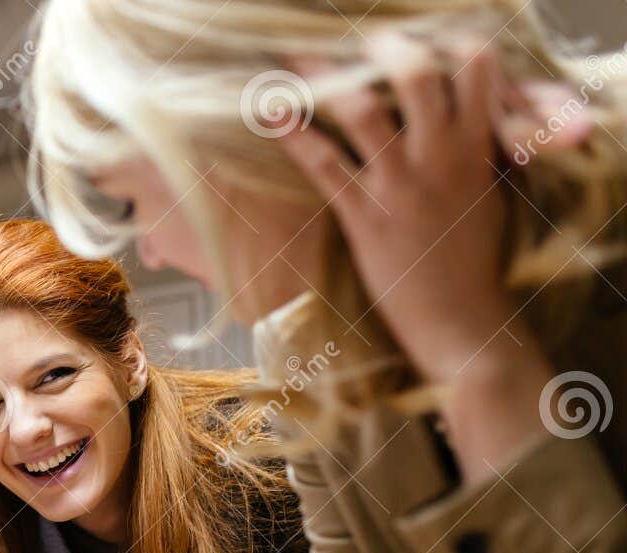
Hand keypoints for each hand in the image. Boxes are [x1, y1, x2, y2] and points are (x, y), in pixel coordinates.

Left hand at [281, 40, 522, 385]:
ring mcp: (400, 186)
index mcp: (477, 144)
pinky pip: (323, 165)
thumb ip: (474, 145)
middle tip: (348, 34)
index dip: (444, 38)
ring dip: (322, 76)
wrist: (461, 319)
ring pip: (361, 112)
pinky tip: (268, 110)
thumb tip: (456, 111)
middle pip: (413, 74)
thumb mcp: (489, 190)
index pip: (475, 65)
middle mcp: (440, 156)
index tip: (411, 29)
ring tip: (292, 54)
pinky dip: (293, 133)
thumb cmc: (473, 256)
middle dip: (378, 46)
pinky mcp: (365, 218)